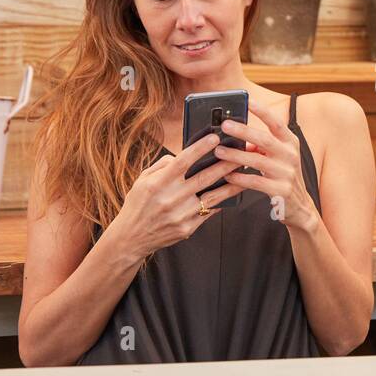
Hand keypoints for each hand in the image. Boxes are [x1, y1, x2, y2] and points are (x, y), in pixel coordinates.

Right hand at [111, 132, 240, 260]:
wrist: (131, 238)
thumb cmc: (137, 205)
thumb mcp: (142, 180)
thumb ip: (162, 165)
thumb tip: (183, 156)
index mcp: (158, 184)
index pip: (183, 161)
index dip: (200, 148)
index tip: (214, 138)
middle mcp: (171, 199)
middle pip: (204, 178)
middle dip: (224, 165)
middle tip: (239, 154)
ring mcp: (181, 215)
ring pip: (213, 197)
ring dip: (231, 185)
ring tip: (244, 174)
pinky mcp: (188, 228)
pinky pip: (209, 212)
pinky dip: (220, 202)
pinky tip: (231, 193)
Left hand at [214, 97, 318, 231]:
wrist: (300, 206)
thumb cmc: (283, 176)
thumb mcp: (278, 157)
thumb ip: (262, 146)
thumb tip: (237, 133)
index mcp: (291, 142)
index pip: (276, 123)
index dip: (263, 111)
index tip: (248, 101)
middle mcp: (291, 155)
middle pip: (265, 140)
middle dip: (243, 131)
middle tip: (224, 125)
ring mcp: (287, 173)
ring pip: (257, 161)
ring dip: (236, 156)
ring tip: (219, 151)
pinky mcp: (281, 191)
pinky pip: (256, 182)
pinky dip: (240, 178)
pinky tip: (227, 176)